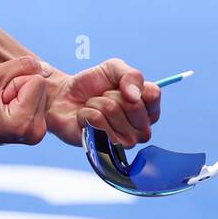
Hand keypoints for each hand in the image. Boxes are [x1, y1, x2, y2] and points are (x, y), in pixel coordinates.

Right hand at [0, 55, 49, 145]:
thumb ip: (23, 65)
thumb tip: (47, 69)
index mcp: (24, 123)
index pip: (37, 80)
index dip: (15, 82)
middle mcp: (35, 133)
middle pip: (42, 87)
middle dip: (20, 87)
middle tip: (0, 102)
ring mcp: (37, 134)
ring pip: (41, 92)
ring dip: (21, 94)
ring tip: (2, 107)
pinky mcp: (36, 131)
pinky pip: (38, 100)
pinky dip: (24, 100)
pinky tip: (9, 111)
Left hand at [39, 58, 161, 147]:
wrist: (64, 97)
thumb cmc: (93, 85)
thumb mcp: (114, 69)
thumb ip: (131, 75)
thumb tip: (135, 95)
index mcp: (148, 110)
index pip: (153, 95)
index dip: (133, 85)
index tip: (120, 86)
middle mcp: (141, 130)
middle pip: (132, 103)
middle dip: (111, 94)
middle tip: (103, 97)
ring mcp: (124, 142)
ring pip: (112, 110)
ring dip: (96, 103)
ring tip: (92, 107)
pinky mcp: (105, 149)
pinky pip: (97, 121)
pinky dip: (86, 113)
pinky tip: (85, 118)